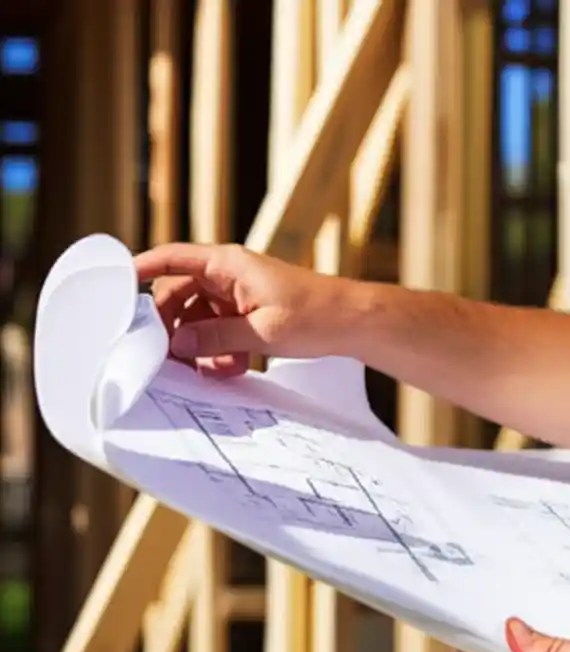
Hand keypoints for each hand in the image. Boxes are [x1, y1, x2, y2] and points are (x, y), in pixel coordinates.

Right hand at [133, 242, 354, 376]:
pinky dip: (218, 350)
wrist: (354, 323)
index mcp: (227, 264)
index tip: (112, 289)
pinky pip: (218, 330)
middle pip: (177, 296)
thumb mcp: (261, 332)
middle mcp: (228, 274)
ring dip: (196, 345)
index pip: (170, 258)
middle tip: (162, 358)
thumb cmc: (314, 316)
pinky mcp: (248, 314)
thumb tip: (175, 345)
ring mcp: (237, 294)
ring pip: (197, 318)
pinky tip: (227, 370)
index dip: (138, 270)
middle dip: (169, 327)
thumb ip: (214, 338)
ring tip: (203, 370)